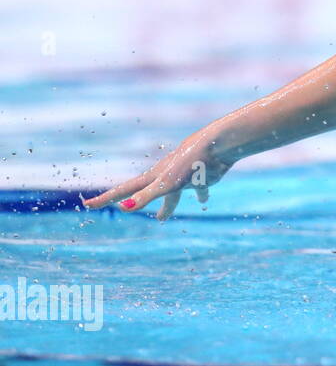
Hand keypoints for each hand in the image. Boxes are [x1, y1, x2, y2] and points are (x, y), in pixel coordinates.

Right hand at [82, 125, 236, 220]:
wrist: (216, 147)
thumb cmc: (189, 164)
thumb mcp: (165, 183)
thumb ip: (147, 196)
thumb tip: (125, 208)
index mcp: (153, 178)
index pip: (124, 191)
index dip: (106, 198)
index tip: (88, 204)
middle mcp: (166, 177)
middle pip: (146, 193)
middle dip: (134, 202)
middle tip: (122, 210)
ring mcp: (184, 177)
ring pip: (172, 194)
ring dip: (167, 205)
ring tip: (162, 218)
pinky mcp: (201, 178)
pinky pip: (199, 189)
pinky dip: (200, 195)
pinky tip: (204, 201)